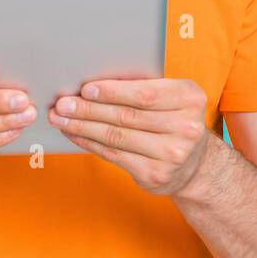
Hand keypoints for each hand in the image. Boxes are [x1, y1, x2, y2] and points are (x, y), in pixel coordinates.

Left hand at [48, 77, 210, 195]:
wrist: (196, 164)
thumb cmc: (173, 120)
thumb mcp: (171, 98)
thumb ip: (143, 87)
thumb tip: (93, 83)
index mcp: (190, 98)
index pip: (145, 94)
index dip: (112, 92)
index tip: (85, 89)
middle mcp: (186, 127)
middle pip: (127, 116)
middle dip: (89, 109)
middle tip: (62, 104)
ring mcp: (173, 154)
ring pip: (117, 136)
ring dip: (83, 127)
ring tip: (60, 119)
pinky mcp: (157, 174)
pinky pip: (115, 155)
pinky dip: (90, 143)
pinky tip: (75, 135)